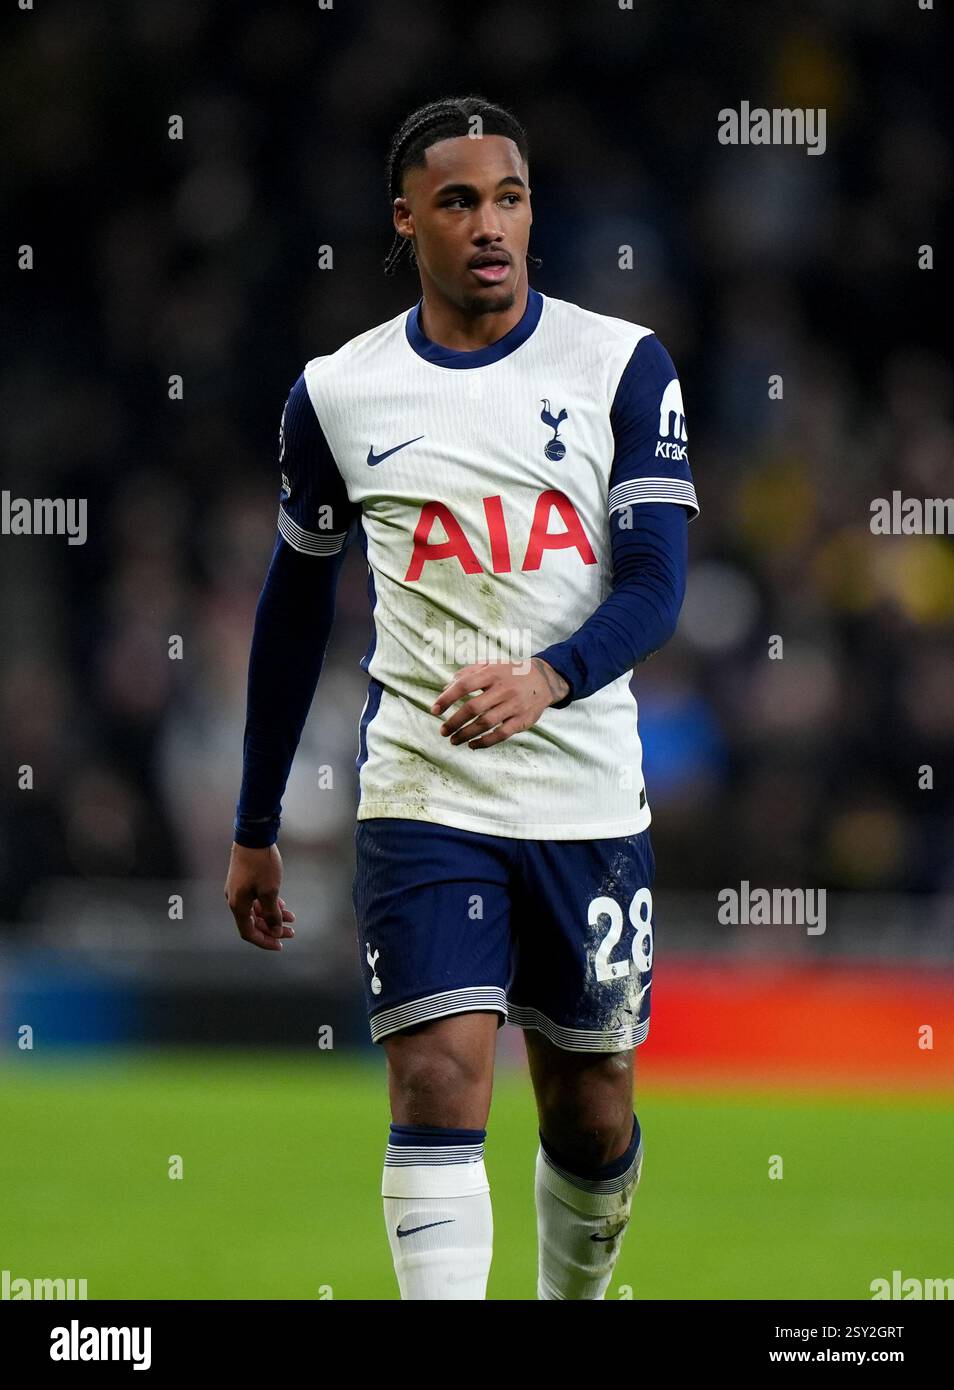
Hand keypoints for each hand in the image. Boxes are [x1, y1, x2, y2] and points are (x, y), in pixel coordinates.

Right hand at [224, 842, 295, 950]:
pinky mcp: (244, 880)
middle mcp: (235, 900)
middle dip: (273, 929)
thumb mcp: (270, 892)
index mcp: (238, 905)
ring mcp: (239, 889)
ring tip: (292, 919)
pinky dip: (269, 904)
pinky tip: (284, 906)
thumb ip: (272, 914)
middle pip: (253, 923)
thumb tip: (275, 931)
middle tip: (292, 933)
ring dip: (273, 916)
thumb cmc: (261, 864)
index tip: (280, 945)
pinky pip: (256, 899)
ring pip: (257, 910)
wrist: (253, 837)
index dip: (264, 941)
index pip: (248, 932)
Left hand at [430, 657, 569, 748]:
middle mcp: (503, 689)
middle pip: (473, 708)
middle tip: (442, 731)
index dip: (447, 698)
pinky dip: (484, 742)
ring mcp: (514, 705)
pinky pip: (501, 735)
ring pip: (486, 723)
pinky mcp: (522, 720)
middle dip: (454, 722)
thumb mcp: (491, 665)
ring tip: (453, 740)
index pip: (464, 685)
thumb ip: (467, 673)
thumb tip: (445, 687)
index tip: (434, 710)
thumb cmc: (510, 673)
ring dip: (466, 734)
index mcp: (492, 673)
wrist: (544, 680)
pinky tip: (472, 745)